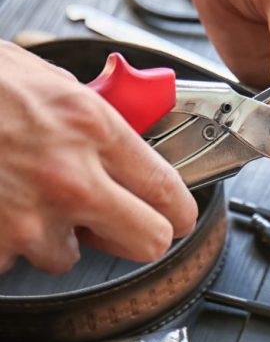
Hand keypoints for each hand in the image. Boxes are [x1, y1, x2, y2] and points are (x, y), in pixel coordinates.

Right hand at [0, 41, 196, 273]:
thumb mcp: (53, 82)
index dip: (180, 212)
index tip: (177, 217)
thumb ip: (100, 118)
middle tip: (120, 222)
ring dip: (55, 235)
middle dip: (138, 236)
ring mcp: (30, 219)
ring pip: (69, 256)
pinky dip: (6, 240)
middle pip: (148, 242)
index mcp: (95, 130)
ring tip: (26, 196)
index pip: (171, 193)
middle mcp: (71, 180)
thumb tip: (131, 137)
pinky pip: (14, 259)